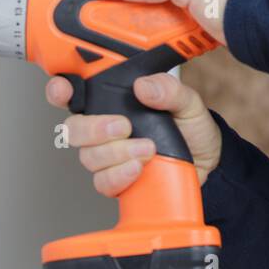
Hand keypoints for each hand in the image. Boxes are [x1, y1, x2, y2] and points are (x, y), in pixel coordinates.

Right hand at [46, 71, 222, 194]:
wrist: (208, 163)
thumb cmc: (191, 129)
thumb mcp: (187, 102)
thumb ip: (169, 89)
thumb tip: (144, 86)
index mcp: (116, 102)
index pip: (76, 93)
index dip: (60, 91)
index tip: (63, 89)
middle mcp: (105, 129)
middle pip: (73, 129)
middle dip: (94, 128)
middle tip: (123, 127)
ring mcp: (109, 157)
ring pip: (88, 156)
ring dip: (117, 153)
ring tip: (148, 148)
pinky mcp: (117, 181)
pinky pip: (103, 182)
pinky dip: (120, 175)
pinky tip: (138, 168)